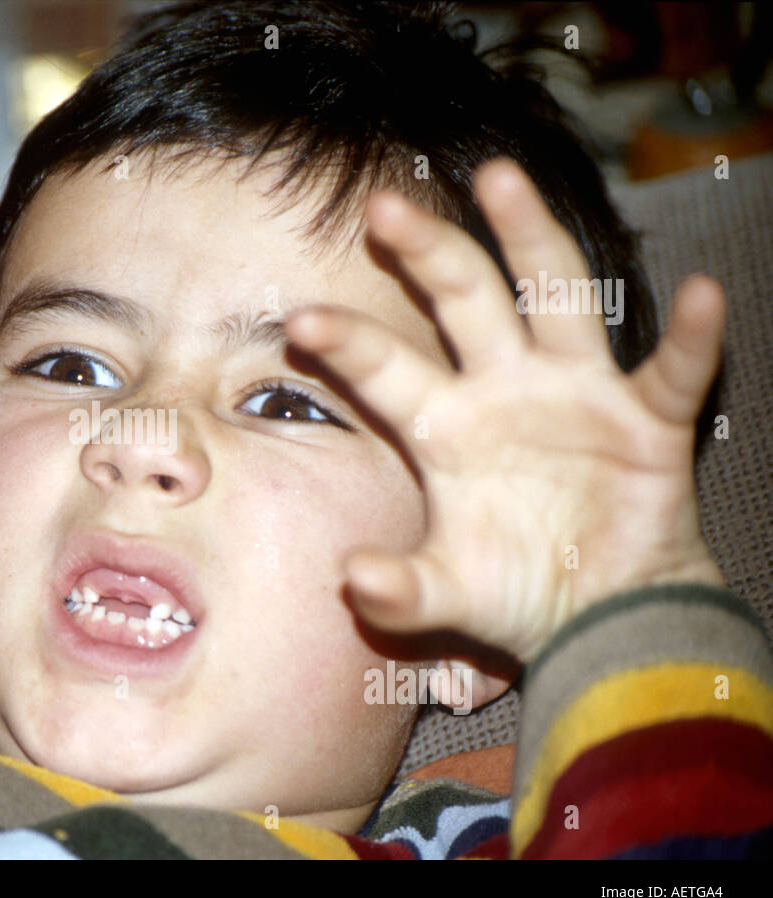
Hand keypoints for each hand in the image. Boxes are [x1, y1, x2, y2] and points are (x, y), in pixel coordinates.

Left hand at [285, 158, 724, 664]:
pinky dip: (691, 338)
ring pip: (554, 297)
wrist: (598, 616)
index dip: (349, 344)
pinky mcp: (646, 419)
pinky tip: (701, 296)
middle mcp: (504, 389)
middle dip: (428, 252)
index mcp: (445, 424)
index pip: (386, 369)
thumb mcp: (449, 592)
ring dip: (531, 239)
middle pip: (464, 300)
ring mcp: (576, 393)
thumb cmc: (515, 589)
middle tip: (383, 207)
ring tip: (500, 178)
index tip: (299, 320)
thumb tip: (352, 578)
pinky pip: (672, 372)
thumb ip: (401, 590)